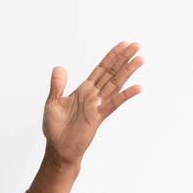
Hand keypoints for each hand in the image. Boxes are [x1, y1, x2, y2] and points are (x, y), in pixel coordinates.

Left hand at [42, 41, 143, 165]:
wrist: (58, 148)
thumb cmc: (55, 128)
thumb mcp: (52, 103)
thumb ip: (57, 85)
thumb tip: (59, 67)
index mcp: (83, 90)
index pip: (100, 69)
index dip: (111, 57)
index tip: (122, 44)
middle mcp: (93, 95)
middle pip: (112, 73)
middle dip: (123, 58)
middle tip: (137, 45)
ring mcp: (97, 105)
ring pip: (116, 84)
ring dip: (128, 72)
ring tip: (140, 59)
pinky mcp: (98, 117)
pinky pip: (114, 104)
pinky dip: (126, 95)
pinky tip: (137, 87)